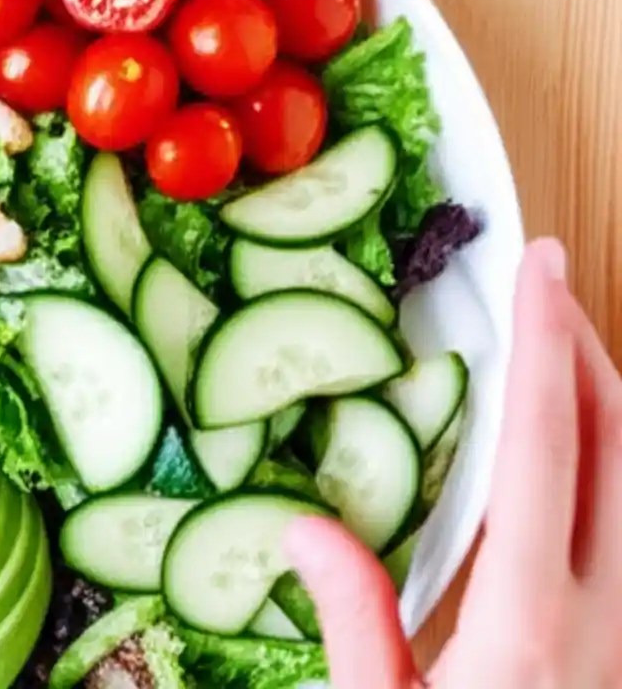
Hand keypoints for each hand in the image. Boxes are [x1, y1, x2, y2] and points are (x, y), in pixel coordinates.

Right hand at [287, 238, 621, 687]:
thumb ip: (355, 621)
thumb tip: (302, 528)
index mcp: (534, 622)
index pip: (549, 450)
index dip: (542, 347)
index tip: (533, 269)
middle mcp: (610, 613)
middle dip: (587, 348)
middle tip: (542, 288)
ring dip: (611, 401)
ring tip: (559, 353)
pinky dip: (613, 462)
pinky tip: (577, 460)